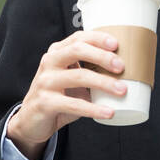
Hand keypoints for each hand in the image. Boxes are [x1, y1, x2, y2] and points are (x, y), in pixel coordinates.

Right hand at [6, 29, 128, 159]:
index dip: (98, 38)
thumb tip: (128, 72)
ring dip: (104, 83)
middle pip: (77, 50)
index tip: (116, 44)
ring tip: (122, 90)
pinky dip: (94, 109)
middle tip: (121, 66)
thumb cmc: (59, 96)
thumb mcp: (72, 79)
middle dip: (102, 56)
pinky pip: (73, 104)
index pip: (78, 38)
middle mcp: (49, 62)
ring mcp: (46, 82)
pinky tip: (109, 112)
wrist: (31, 121)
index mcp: (57, 52)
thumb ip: (91, 72)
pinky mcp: (45, 102)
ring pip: (78, 76)